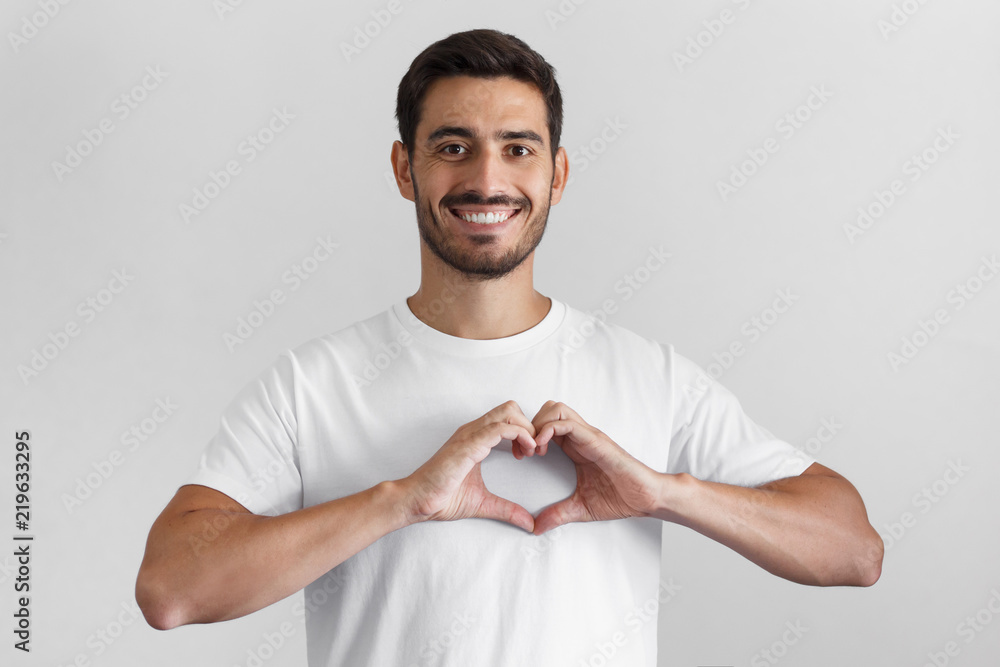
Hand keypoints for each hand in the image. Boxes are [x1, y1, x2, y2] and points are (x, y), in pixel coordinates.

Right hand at [401, 401, 540, 532]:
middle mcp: (473, 431)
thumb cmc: (442, 498)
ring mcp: (470, 435)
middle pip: (511, 408)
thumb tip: (528, 523)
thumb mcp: (483, 503)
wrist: (416, 500)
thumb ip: (507, 509)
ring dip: (527, 429)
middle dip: (529, 426)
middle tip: (534, 450)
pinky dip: (520, 435)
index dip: (524, 432)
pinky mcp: (469, 444)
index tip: (530, 453)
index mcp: (476, 438)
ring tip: (531, 451)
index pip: (507, 418)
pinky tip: (523, 454)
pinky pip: (501, 428)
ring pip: (508, 412)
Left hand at [530, 401, 663, 534]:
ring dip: (539, 425)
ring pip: (555, 409)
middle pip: (548, 409)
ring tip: (535, 449)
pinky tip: (543, 449)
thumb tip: (536, 528)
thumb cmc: (620, 498)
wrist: (647, 498)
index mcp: (575, 447)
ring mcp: (588, 436)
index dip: (528, 436)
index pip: (546, 424)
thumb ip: (557, 514)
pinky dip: (549, 430)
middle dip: (530, 425)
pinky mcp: (595, 440)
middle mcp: (580, 436)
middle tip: (526, 451)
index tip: (523, 457)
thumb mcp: (580, 508)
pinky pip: (567, 423)